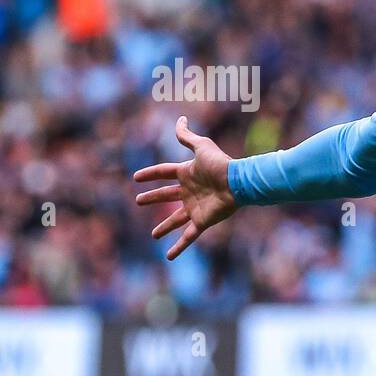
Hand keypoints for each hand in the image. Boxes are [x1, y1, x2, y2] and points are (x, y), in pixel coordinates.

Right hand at [134, 116, 237, 259]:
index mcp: (188, 174)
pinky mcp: (202, 222)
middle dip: (153, 198)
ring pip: (175, 220)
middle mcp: (190, 192)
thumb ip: (187, 135)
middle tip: (138, 201)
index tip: (136, 177)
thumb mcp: (201, 146)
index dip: (150, 175)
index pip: (164, 173)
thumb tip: (179, 118)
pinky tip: (169, 257)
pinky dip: (178, 247)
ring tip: (153, 235)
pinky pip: (188, 237)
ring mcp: (195, 208)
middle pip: (166, 196)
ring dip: (164, 227)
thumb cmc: (220, 164)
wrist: (238, 182)